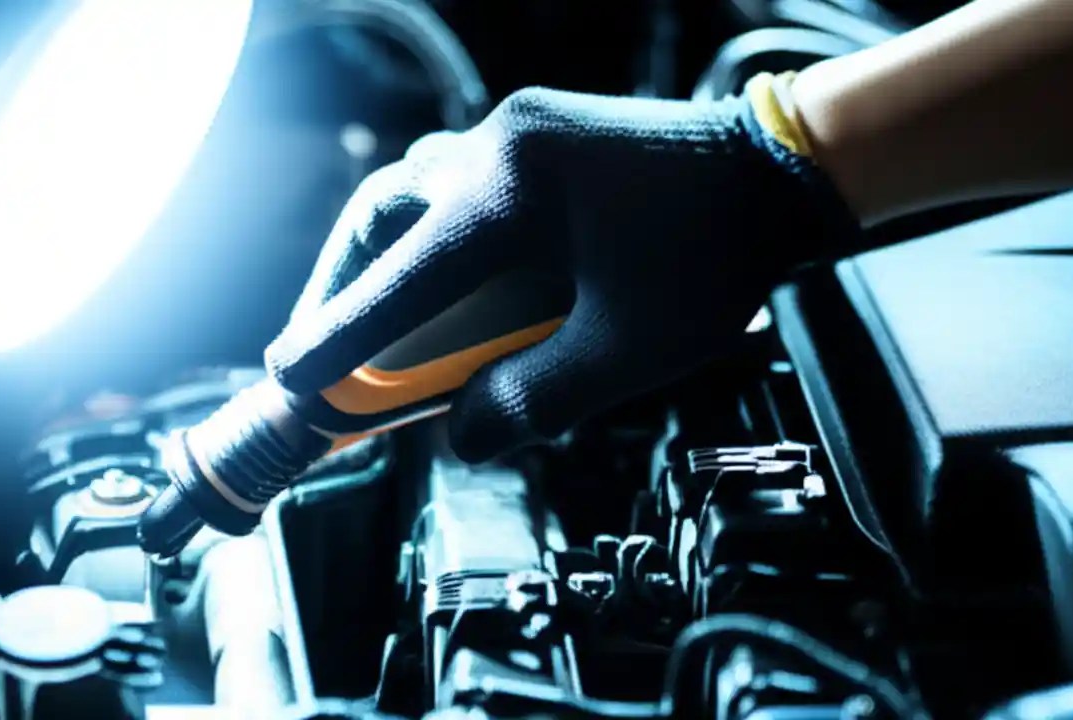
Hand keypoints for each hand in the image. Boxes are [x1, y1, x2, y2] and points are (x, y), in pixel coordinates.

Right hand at [266, 82, 854, 461]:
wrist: (782, 174)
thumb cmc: (716, 259)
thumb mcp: (627, 351)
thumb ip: (532, 398)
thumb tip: (460, 434)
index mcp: (516, 192)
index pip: (404, 276)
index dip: (342, 334)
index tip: (290, 376)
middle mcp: (502, 144)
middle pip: (383, 215)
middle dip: (341, 285)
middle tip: (320, 349)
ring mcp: (520, 128)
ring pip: (414, 192)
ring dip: (382, 258)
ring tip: (371, 320)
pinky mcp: (541, 132)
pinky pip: (455, 183)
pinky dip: (429, 238)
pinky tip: (438, 278)